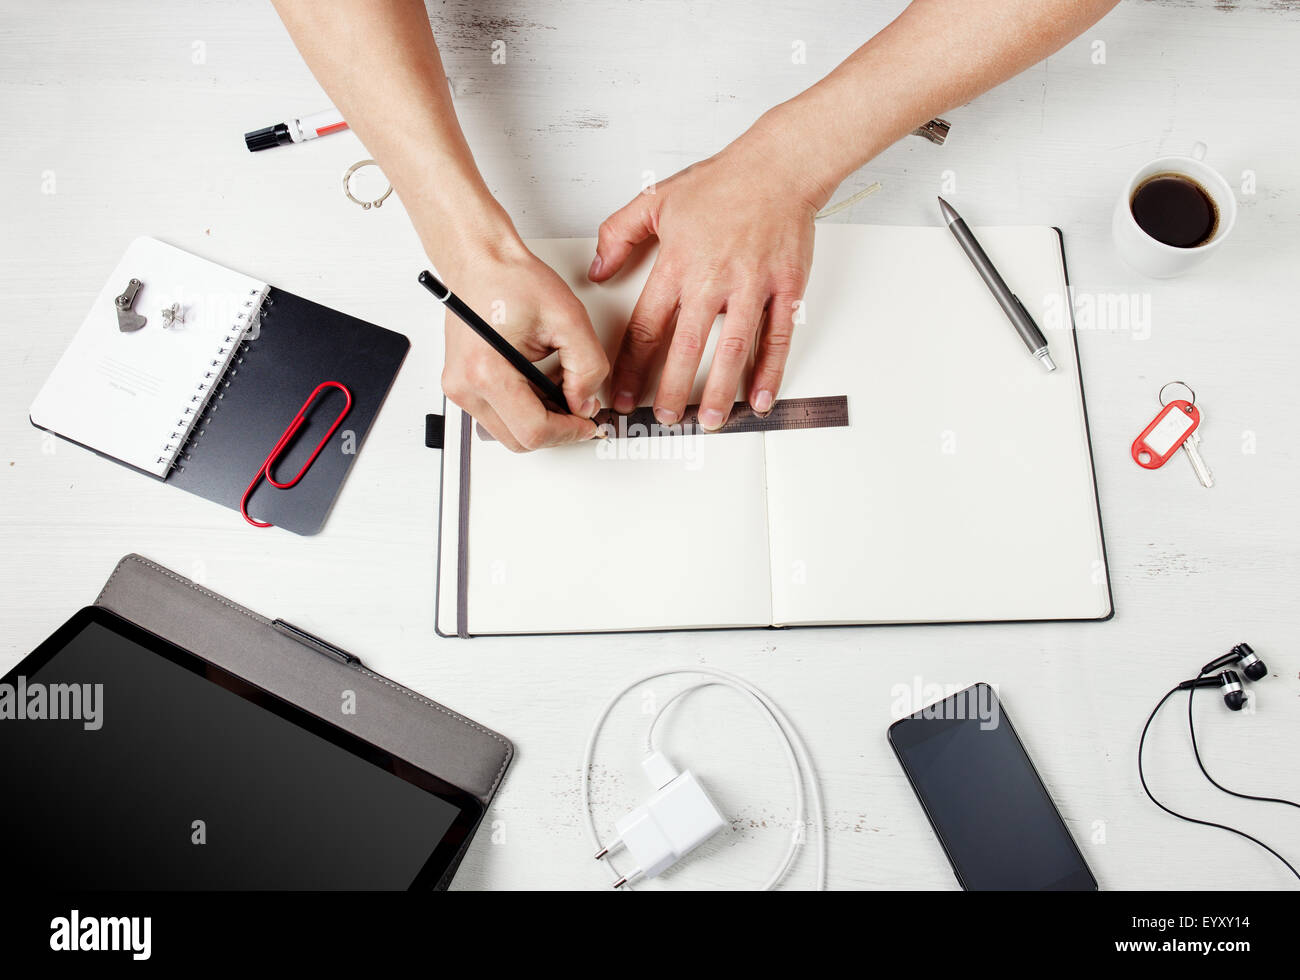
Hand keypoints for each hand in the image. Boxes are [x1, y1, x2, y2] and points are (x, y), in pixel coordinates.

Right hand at [438, 238, 607, 451]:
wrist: (480, 261)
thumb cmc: (512, 281)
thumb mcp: (568, 319)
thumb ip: (588, 367)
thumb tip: (585, 403)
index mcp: (487, 371)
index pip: (533, 431)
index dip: (569, 432)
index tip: (587, 423)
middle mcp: (465, 386)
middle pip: (519, 440)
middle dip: (555, 428)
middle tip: (578, 405)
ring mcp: (459, 388)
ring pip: (509, 431)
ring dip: (540, 417)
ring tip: (556, 381)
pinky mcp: (461, 385)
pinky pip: (498, 415)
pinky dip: (524, 406)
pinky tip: (538, 380)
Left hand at [589, 121, 828, 429]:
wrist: (780, 165)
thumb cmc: (724, 181)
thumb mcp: (655, 199)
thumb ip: (618, 234)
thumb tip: (596, 268)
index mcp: (677, 264)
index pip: (645, 327)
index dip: (630, 367)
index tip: (622, 394)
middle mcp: (712, 280)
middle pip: (686, 348)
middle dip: (672, 390)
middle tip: (665, 418)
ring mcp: (752, 287)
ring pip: (732, 350)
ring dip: (721, 391)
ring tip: (711, 421)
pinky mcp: (786, 289)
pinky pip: (777, 338)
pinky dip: (770, 371)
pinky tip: (760, 397)